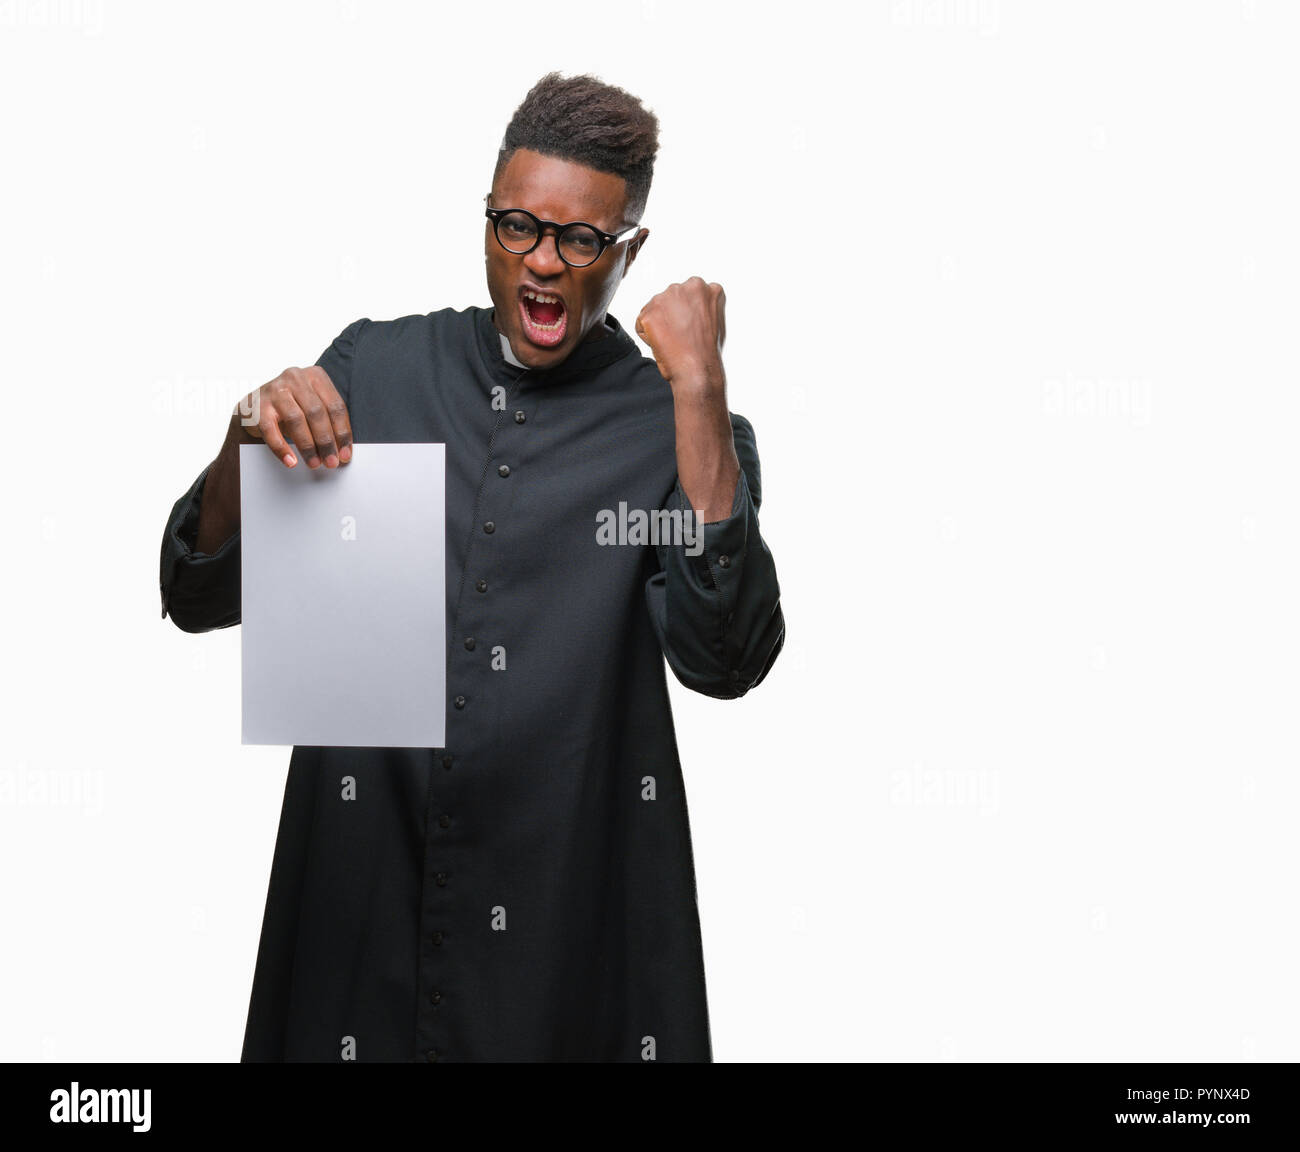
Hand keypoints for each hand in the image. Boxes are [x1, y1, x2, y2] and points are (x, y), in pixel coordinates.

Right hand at [232, 366, 352, 468]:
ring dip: (307, 446)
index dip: (342, 433)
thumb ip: (328, 423)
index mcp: (316, 376)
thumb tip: (342, 452)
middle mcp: (296, 378)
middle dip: (326, 441)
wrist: (254, 406)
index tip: (345, 454)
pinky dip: (281, 448)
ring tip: (314, 462)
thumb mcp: (312, 407)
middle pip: (317, 412)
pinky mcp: (258, 405)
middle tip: (331, 462)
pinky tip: (290, 461)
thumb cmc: (290, 407)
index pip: (336, 406)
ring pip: (296, 420)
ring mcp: (275, 390)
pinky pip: (271, 430)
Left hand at [634, 276, 726, 389]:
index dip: (683, 311)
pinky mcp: (649, 314)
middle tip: (680, 334)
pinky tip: (662, 343)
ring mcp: (663, 299)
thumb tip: (685, 306)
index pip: (683, 293)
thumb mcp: (711, 315)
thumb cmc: (704, 349)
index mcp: (699, 287)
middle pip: (666, 299)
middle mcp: (681, 288)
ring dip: (658, 324)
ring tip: (673, 339)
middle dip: (669, 315)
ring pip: (652, 310)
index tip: (687, 323)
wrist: (696, 368)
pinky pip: (640, 324)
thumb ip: (697, 304)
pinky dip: (647, 336)